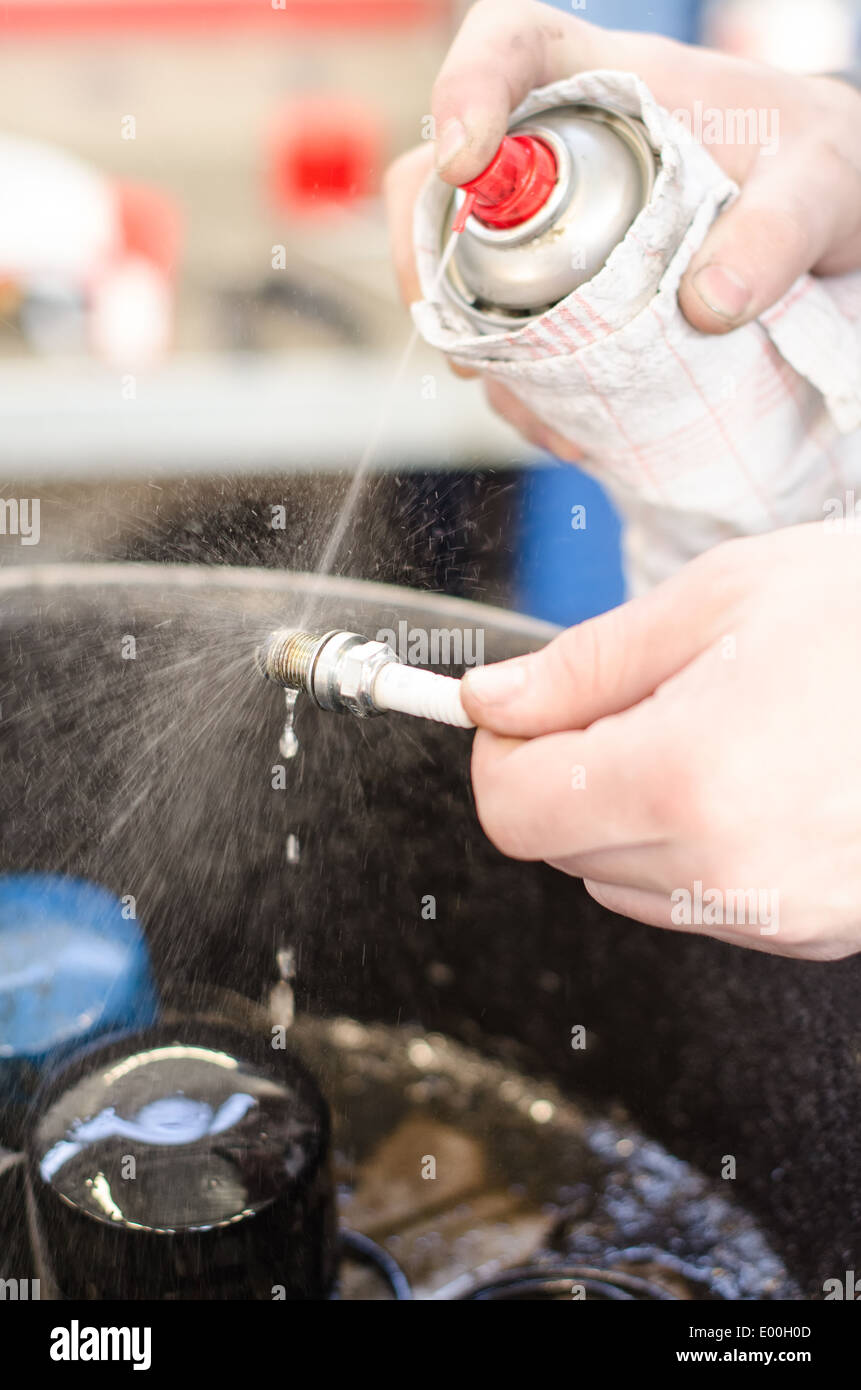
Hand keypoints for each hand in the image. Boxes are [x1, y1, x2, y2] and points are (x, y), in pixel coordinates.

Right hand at [384, 0, 860, 448]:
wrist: (819, 216)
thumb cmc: (813, 164)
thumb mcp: (819, 182)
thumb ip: (778, 230)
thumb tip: (709, 304)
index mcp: (602, 79)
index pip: (508, 46)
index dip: (466, 88)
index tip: (469, 160)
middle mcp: (548, 147)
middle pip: (440, 178)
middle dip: (430, 259)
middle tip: (469, 329)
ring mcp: (540, 225)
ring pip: (456, 273)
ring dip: (474, 347)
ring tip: (538, 408)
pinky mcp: (551, 292)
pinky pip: (502, 339)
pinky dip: (519, 391)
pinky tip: (566, 429)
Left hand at [460, 524, 860, 959]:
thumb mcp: (717, 598)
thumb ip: (585, 664)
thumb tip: (497, 698)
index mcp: (687, 775)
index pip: (515, 808)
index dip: (499, 753)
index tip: (514, 713)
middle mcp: (727, 866)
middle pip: (560, 849)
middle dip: (562, 773)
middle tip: (619, 701)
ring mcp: (777, 911)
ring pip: (622, 881)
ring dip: (623, 812)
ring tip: (702, 730)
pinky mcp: (814, 930)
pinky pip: (696, 901)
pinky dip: (688, 845)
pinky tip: (746, 777)